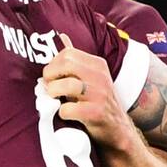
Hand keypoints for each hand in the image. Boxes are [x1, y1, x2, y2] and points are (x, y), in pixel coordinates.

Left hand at [41, 34, 136, 151]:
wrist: (116, 129)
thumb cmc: (96, 100)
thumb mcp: (90, 76)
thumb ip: (75, 59)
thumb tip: (61, 37)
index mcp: (97, 64)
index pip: (67, 54)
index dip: (52, 65)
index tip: (51, 77)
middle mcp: (100, 76)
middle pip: (65, 64)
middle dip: (50, 76)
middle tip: (49, 88)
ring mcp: (100, 94)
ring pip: (66, 85)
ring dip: (53, 93)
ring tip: (55, 100)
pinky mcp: (96, 113)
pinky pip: (68, 109)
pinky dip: (61, 112)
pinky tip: (66, 114)